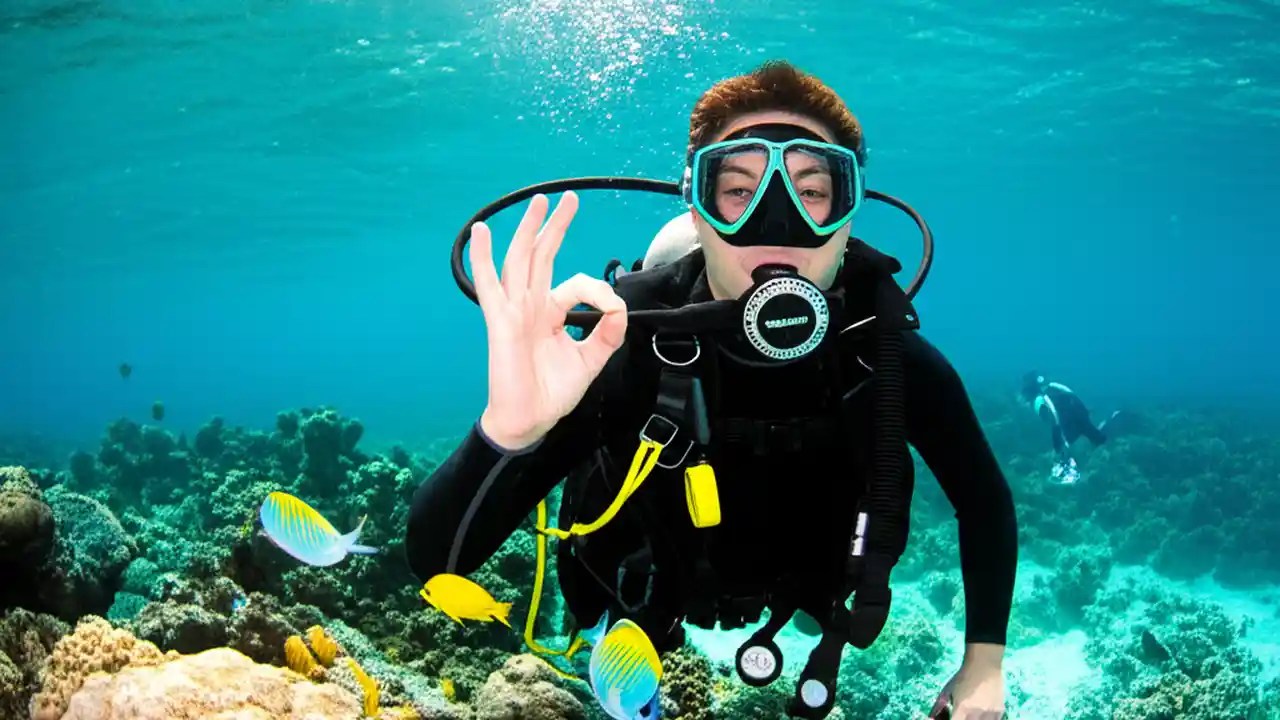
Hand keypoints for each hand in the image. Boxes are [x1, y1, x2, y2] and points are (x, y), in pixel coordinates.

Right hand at [470, 191, 627, 449]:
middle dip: (555, 226)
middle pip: (543, 255)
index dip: (600, 292)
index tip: (614, 311)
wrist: (530, 419)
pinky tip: (481, 233)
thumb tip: (620, 309)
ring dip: (528, 229)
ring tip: (538, 201)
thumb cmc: (552, 392)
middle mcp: (531, 305)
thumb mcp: (591, 360)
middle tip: (567, 198)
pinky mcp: (501, 322)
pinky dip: (482, 258)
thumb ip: (607, 333)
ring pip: (521, 261)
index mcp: (551, 312)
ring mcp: (514, 310)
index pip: (577, 283)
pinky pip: (489, 285)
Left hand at [929, 660, 1004, 719]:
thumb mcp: (949, 691)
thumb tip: (933, 718)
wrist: (984, 664)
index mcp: (962, 707)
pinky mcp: (1000, 711)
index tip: (951, 717)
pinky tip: (981, 715)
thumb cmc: (963, 677)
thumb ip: (942, 706)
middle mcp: (977, 712)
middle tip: (960, 715)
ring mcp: (990, 713)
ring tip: (971, 715)